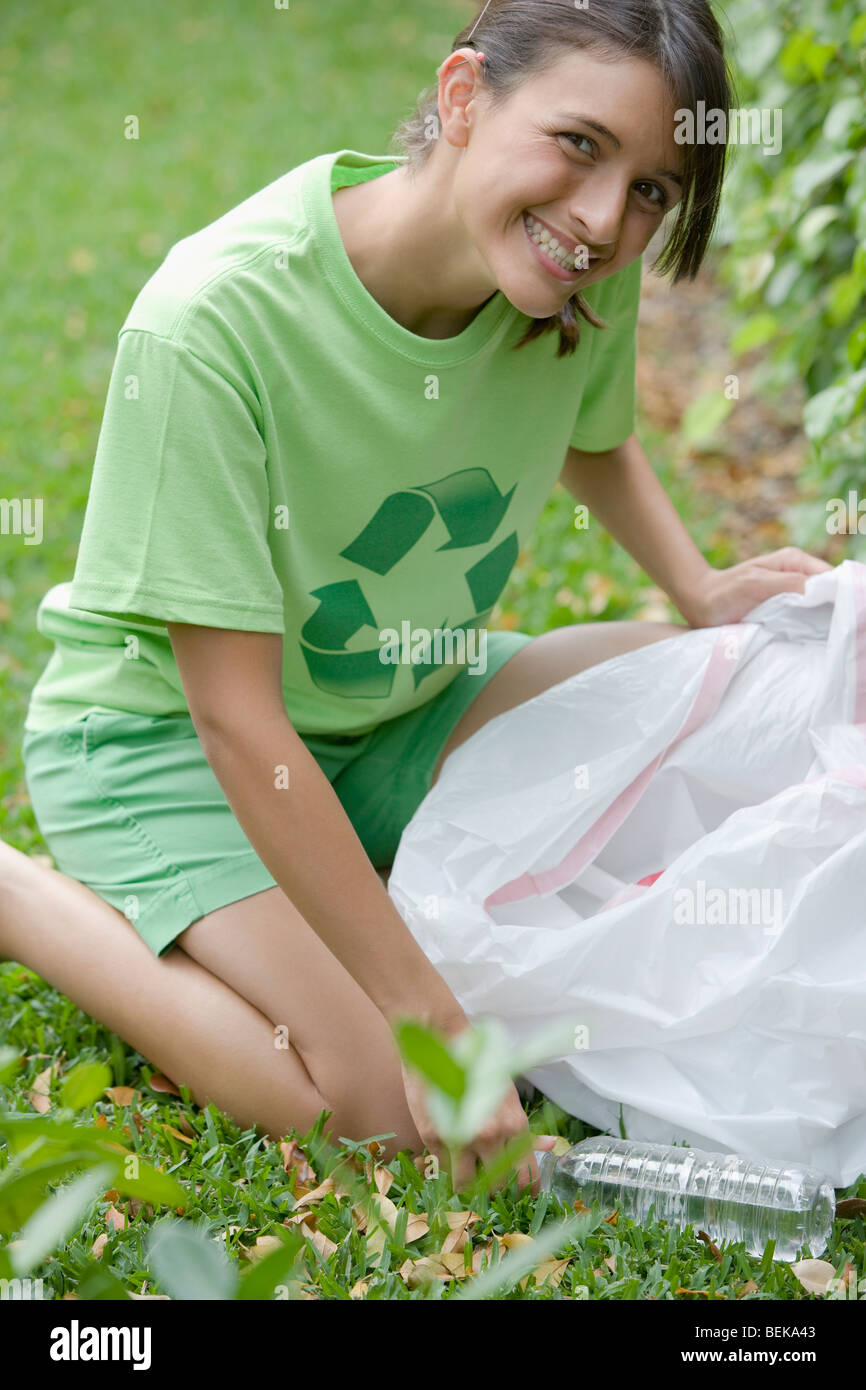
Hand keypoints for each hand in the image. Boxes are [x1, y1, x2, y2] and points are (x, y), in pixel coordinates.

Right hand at [401, 1052, 558, 1196]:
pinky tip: (448, 1153)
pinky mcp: (434, 1137)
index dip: (522, 1194)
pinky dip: (446, 1167)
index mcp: (515, 1126)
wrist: (443, 1041)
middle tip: (489, 1185)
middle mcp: (490, 1136)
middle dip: (494, 1192)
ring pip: (466, 1186)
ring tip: (466, 1174)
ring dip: (467, 1185)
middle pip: (497, 1188)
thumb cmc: (479, 1066)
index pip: (526, 1178)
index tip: (518, 1197)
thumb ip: (525, 1128)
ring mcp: (460, 1138)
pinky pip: (443, 1168)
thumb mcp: (509, 1095)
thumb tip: (549, 1148)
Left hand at [683, 548, 833, 627]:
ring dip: (817, 621)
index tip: (832, 614)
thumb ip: (789, 584)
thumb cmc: (725, 591)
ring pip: (818, 607)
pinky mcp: (785, 610)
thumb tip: (820, 590)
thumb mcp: (756, 584)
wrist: (700, 604)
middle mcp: (797, 574)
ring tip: (813, 635)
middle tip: (824, 629)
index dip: (835, 593)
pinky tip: (803, 637)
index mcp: (795, 560)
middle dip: (828, 608)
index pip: (829, 576)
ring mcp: (792, 593)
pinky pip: (804, 618)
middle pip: (827, 592)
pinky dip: (805, 627)